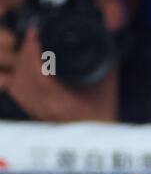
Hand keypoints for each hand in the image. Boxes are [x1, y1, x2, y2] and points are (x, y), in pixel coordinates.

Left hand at [2, 26, 117, 122]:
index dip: (32, 50)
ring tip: (30, 50)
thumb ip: (105, 62)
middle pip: (23, 76)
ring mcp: (38, 112)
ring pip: (17, 84)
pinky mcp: (35, 114)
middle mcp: (46, 108)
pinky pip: (18, 93)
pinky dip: (19, 77)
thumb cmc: (107, 114)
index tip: (36, 32)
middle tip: (34, 37)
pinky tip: (26, 68)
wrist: (104, 141)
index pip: (37, 72)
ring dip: (21, 64)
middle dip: (26, 53)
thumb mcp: (109, 85)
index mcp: (62, 101)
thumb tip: (106, 38)